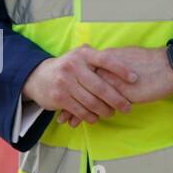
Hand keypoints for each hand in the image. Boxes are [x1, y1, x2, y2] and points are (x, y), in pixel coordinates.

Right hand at [23, 44, 137, 126]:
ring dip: (104, 110)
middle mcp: (74, 66)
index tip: (135, 79)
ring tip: (112, 113)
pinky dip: (90, 116)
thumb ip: (99, 58)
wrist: (38, 76)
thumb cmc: (69, 66)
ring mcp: (65, 82)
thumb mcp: (82, 56)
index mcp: (83, 54)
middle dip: (117, 99)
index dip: (122, 70)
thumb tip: (128, 63)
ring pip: (91, 101)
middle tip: (128, 107)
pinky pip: (79, 110)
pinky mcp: (58, 97)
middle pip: (101, 86)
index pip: (106, 60)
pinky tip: (96, 118)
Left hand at [54, 47, 172, 127]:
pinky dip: (91, 114)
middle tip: (61, 113)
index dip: (74, 86)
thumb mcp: (130, 58)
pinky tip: (85, 122)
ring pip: (88, 97)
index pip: (85, 74)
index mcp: (108, 58)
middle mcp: (106, 69)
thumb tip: (107, 69)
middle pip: (81, 86)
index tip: (66, 96)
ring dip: (77, 111)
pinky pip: (102, 106)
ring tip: (69, 122)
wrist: (171, 65)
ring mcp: (113, 81)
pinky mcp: (121, 93)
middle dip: (70, 101)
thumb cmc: (154, 62)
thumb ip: (115, 64)